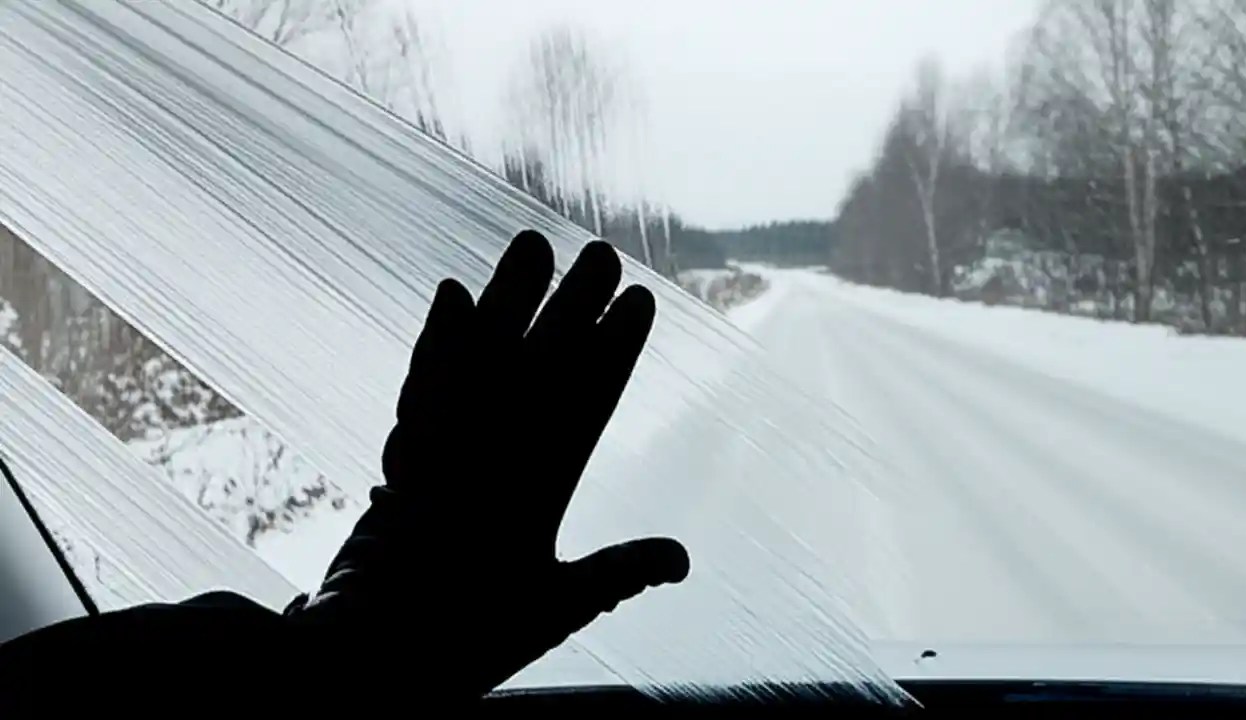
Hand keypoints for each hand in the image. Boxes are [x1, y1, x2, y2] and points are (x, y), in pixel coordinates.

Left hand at [292, 231, 688, 695]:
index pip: (589, 400)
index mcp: (539, 486)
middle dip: (575, 304)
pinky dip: (439, 334)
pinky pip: (424, 376)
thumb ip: (619, 573)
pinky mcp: (404, 447)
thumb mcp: (555, 609)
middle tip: (605, 254)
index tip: (641, 301)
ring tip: (533, 242)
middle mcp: (491, 451)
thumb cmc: (464, 640)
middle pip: (540, 361)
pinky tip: (450, 293)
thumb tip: (683, 557)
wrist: (364, 652)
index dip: (616, 347)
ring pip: (482, 352)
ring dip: (510, 296)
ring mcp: (443, 443)